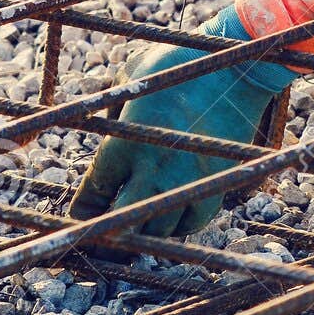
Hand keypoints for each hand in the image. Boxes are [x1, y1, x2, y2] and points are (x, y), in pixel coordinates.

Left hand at [71, 7, 294, 235]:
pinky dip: (180, 227)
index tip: (78, 219)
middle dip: (107, 242)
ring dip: (144, 235)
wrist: (235, 68)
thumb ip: (115, 108)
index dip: (82, 212)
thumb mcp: (131, 78)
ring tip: (136, 234)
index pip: (94, 192)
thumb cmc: (179, 65)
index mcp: (125, 144)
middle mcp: (153, 169)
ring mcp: (186, 180)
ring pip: (158, 230)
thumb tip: (106, 126)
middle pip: (122, 223)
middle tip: (101, 249)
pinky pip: (193, 223)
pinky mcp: (215, 184)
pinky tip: (172, 220)